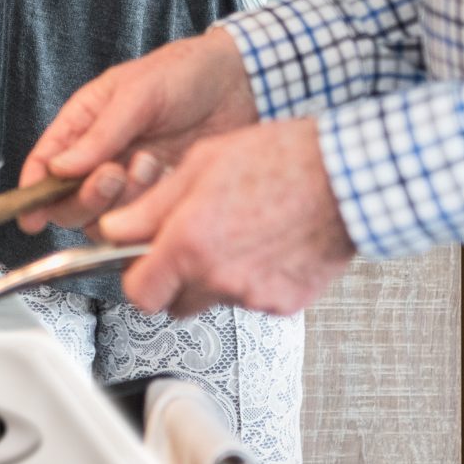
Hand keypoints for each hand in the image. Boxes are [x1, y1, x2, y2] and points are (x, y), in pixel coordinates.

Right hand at [17, 29, 258, 232]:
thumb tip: (60, 166)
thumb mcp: (137, 92)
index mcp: (84, 124)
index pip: (45, 164)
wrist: (240, 84)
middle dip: (87, 196)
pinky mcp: (159, 198)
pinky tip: (167, 175)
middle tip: (113, 174)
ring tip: (149, 165)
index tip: (31, 212)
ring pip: (103, 218)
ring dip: (123, 200)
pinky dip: (151, 206)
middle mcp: (101, 157)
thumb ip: (100, 132)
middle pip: (68, 202)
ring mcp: (129, 181)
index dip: (32, 192)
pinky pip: (140, 221)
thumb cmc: (185, 73)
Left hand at [98, 118, 356, 317]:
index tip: (143, 266)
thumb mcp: (203, 163)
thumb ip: (154, 205)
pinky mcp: (285, 304)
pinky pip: (254, 299)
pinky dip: (254, 279)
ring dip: (216, 276)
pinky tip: (268, 244)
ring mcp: (254, 295)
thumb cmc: (282, 159)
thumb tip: (116, 227)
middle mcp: (218, 277)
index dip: (138, 280)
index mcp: (190, 242)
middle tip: (193, 245)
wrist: (347, 178)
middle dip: (176, 280)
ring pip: (215, 299)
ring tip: (241, 232)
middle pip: (176, 304)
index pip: (140, 293)